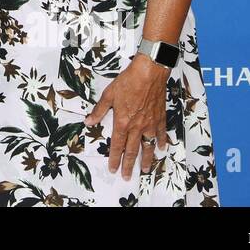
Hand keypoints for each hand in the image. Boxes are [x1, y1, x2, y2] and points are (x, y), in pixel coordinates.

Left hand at [85, 54, 170, 178]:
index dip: (115, 158)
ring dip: (146, 159)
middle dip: (129, 165)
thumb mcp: (108, 95)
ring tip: (145, 169)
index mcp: (122, 122)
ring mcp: (150, 124)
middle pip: (132, 150)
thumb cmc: (128, 81)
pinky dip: (161, 142)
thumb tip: (89, 121)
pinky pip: (161, 134)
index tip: (113, 169)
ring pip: (148, 146)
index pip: (117, 145)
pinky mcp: (160, 118)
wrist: (149, 73)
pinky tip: (160, 148)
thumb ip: (99, 110)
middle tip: (127, 177)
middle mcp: (137, 126)